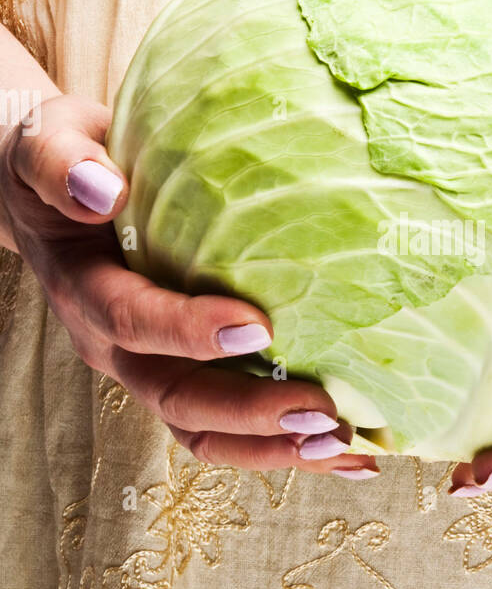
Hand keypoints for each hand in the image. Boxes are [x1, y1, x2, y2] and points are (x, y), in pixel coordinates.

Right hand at [0, 94, 377, 476]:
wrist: (56, 193)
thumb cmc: (62, 161)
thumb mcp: (46, 143)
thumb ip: (61, 162)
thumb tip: (102, 188)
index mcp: (87, 290)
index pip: (133, 320)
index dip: (188, 330)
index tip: (257, 327)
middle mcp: (119, 345)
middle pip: (178, 397)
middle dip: (250, 411)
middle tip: (321, 410)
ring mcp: (152, 366)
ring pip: (206, 427)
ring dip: (273, 445)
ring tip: (342, 444)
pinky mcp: (186, 372)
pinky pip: (230, 422)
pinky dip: (284, 439)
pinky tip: (347, 446)